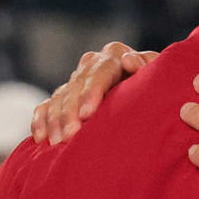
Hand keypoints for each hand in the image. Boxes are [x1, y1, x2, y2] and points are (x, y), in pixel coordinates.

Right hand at [35, 42, 151, 143]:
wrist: (146, 92)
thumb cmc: (156, 87)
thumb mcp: (158, 76)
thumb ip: (149, 67)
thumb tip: (129, 61)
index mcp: (113, 55)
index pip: (99, 73)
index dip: (91, 93)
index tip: (87, 114)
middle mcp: (91, 64)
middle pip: (75, 86)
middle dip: (70, 112)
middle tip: (70, 135)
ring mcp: (75, 79)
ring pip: (59, 97)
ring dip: (55, 120)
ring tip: (56, 142)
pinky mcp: (63, 95)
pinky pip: (46, 106)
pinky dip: (41, 120)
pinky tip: (40, 137)